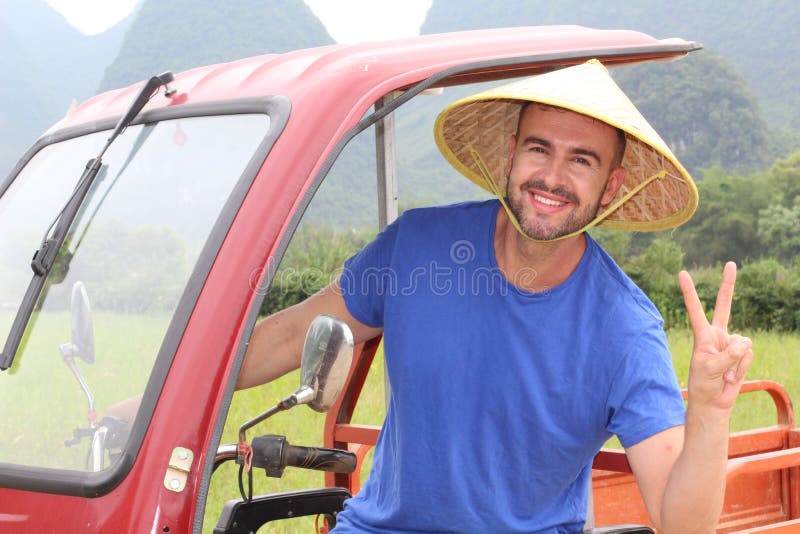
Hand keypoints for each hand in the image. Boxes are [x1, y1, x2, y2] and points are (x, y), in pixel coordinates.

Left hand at [679, 262, 753, 412]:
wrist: (714, 401)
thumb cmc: (703, 384)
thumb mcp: (709, 369)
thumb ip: (727, 355)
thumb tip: (744, 343)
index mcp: (702, 335)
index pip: (695, 309)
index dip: (689, 292)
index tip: (682, 273)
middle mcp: (717, 334)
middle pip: (724, 306)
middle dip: (728, 284)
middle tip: (731, 263)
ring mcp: (731, 343)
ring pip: (742, 343)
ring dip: (735, 361)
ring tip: (723, 372)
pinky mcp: (742, 353)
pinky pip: (748, 354)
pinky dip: (742, 367)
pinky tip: (732, 374)